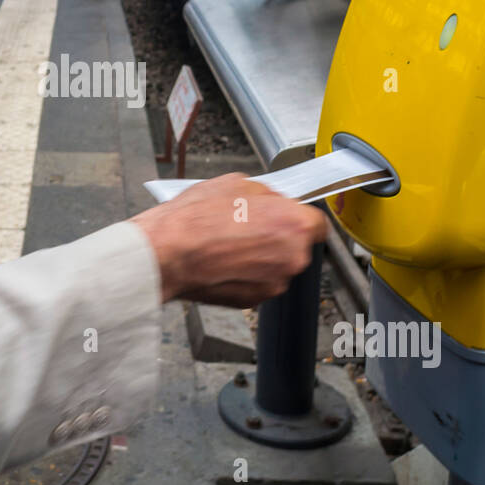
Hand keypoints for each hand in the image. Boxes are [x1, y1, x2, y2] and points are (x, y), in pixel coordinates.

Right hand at [130, 174, 326, 307]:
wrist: (166, 253)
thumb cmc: (196, 219)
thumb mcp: (237, 183)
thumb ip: (266, 195)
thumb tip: (272, 201)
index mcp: (295, 224)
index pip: (317, 223)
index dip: (298, 217)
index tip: (287, 216)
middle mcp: (292, 258)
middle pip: (296, 244)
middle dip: (277, 235)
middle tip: (248, 225)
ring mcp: (274, 283)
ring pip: (276, 265)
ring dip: (261, 256)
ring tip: (229, 242)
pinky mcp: (254, 301)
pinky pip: (259, 282)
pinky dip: (246, 274)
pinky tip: (224, 260)